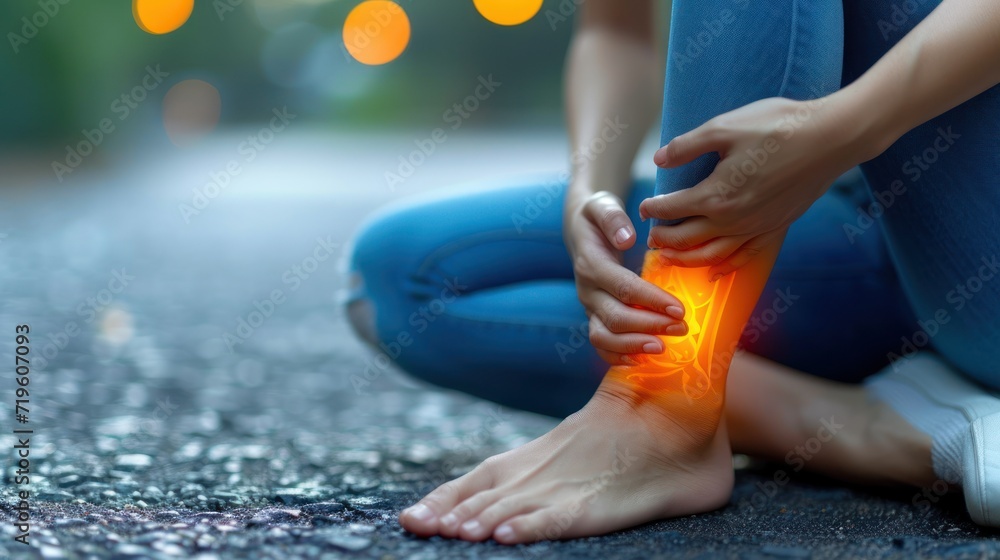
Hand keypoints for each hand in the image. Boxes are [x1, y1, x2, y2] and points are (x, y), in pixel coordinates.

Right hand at [565, 191, 686, 365]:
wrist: (580, 230)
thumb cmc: (597, 216)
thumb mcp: (601, 205)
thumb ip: (612, 218)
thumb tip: (628, 238)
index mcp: (590, 264)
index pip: (622, 287)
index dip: (650, 300)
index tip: (679, 309)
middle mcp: (587, 290)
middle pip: (615, 317)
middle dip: (649, 326)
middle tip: (682, 329)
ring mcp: (588, 306)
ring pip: (603, 336)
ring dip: (633, 346)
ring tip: (662, 348)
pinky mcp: (593, 316)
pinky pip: (600, 344)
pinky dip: (618, 357)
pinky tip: (642, 360)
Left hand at [640, 96, 866, 277]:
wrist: (832, 137)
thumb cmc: (777, 126)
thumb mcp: (724, 127)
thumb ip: (687, 146)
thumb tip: (659, 160)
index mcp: (715, 195)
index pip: (671, 209)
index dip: (653, 209)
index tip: (644, 206)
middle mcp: (732, 220)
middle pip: (685, 240)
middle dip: (663, 239)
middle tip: (650, 236)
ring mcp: (755, 228)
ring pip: (711, 256)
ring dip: (686, 259)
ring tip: (670, 256)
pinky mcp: (775, 228)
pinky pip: (744, 257)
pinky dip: (725, 267)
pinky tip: (714, 271)